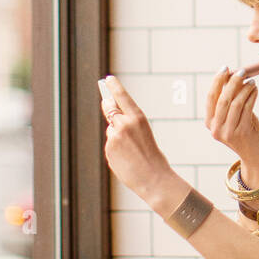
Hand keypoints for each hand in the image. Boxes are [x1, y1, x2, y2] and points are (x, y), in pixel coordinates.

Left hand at [100, 74, 180, 210]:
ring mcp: (114, 137)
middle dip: (108, 106)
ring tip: (131, 152)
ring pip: (111, 132)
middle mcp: (124, 124)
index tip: (107, 79)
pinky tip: (126, 160)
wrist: (153, 178)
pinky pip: (110, 146)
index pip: (122, 97)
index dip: (114, 87)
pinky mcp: (108, 149)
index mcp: (138, 118)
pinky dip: (115, 151)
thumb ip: (128, 125)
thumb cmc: (152, 156)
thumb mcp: (144, 134)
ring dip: (116, 137)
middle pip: (110, 111)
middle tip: (105, 99)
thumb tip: (112, 122)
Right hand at [207, 67, 258, 182]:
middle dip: (232, 82)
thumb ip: (232, 99)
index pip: (211, 98)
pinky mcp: (242, 133)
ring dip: (245, 88)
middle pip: (223, 99)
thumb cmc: (245, 131)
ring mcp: (228, 132)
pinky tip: (255, 90)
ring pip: (236, 103)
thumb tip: (234, 75)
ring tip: (252, 81)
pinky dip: (251, 96)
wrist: (255, 155)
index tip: (225, 68)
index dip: (217, 81)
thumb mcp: (235, 115)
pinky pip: (247, 109)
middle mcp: (216, 129)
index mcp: (210, 123)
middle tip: (242, 71)